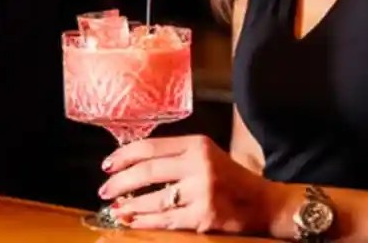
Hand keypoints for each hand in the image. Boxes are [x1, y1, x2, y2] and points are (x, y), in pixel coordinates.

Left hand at [98, 135, 278, 234]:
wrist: (263, 203)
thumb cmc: (231, 179)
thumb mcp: (207, 155)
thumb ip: (176, 156)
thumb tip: (133, 165)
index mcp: (197, 145)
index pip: (151, 146)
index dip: (124, 156)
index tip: (108, 164)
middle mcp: (199, 164)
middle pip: (147, 171)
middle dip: (120, 182)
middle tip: (104, 188)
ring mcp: (202, 191)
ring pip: (153, 199)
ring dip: (130, 205)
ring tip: (116, 207)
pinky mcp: (204, 216)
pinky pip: (165, 219)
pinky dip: (145, 221)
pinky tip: (132, 221)